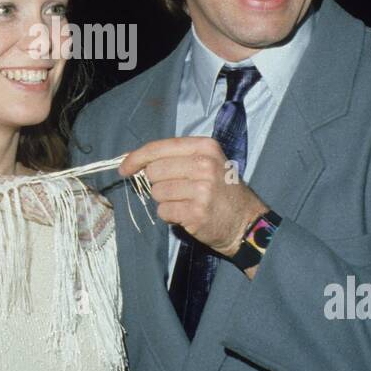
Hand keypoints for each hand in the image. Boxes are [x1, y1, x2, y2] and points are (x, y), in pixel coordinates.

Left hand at [119, 137, 268, 257]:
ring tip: (186, 202)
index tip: (124, 167)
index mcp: (205, 147)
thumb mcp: (207, 162)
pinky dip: (170, 215)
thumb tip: (134, 160)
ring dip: (165, 201)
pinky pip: (163, 211)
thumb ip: (175, 158)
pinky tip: (186, 214)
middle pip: (154, 171)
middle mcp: (205, 164)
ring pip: (157, 192)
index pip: (159, 148)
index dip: (137, 157)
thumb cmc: (222, 191)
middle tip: (177, 190)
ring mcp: (202, 189)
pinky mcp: (196, 212)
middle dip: (158, 183)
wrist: (246, 223)